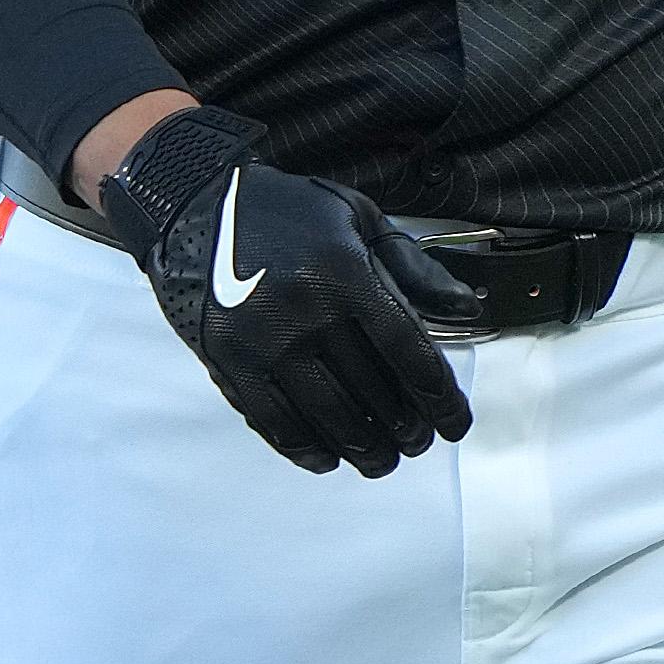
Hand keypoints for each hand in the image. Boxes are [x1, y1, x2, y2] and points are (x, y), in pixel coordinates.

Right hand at [91, 106, 474, 474]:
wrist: (197, 205)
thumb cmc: (287, 211)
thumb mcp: (357, 217)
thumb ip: (413, 265)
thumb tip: (466, 307)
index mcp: (345, 271)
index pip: (407, 352)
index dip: (439, 399)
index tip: (454, 424)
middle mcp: (306, 310)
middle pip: (373, 392)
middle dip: (406, 428)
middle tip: (418, 442)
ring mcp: (265, 341)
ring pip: (329, 417)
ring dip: (364, 448)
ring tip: (382, 459)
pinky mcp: (230, 361)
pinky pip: (275, 422)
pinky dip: (306, 448)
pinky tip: (328, 457)